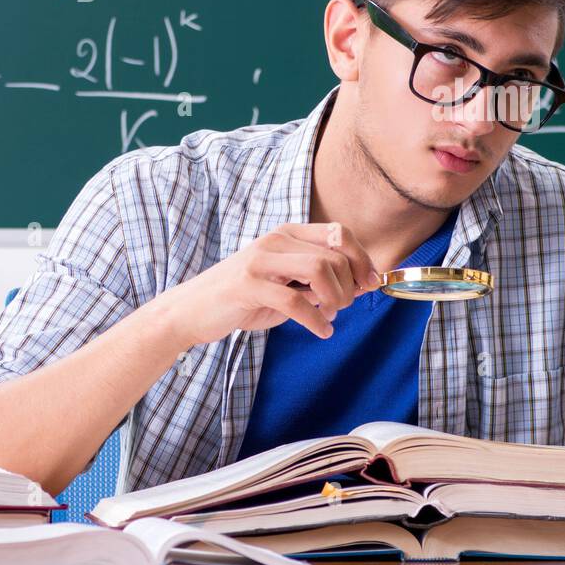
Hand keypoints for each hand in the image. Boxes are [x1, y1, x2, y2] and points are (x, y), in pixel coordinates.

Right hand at [147, 222, 380, 348]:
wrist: (193, 310)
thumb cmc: (246, 298)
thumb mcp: (286, 283)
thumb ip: (319, 280)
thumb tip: (362, 285)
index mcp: (288, 234)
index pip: (340, 233)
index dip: (362, 258)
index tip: (371, 283)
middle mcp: (276, 240)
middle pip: (335, 254)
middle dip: (350, 285)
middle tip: (345, 306)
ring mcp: (260, 260)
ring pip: (319, 270)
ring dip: (335, 298)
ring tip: (332, 315)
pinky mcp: (248, 285)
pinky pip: (295, 302)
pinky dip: (316, 320)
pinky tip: (322, 331)